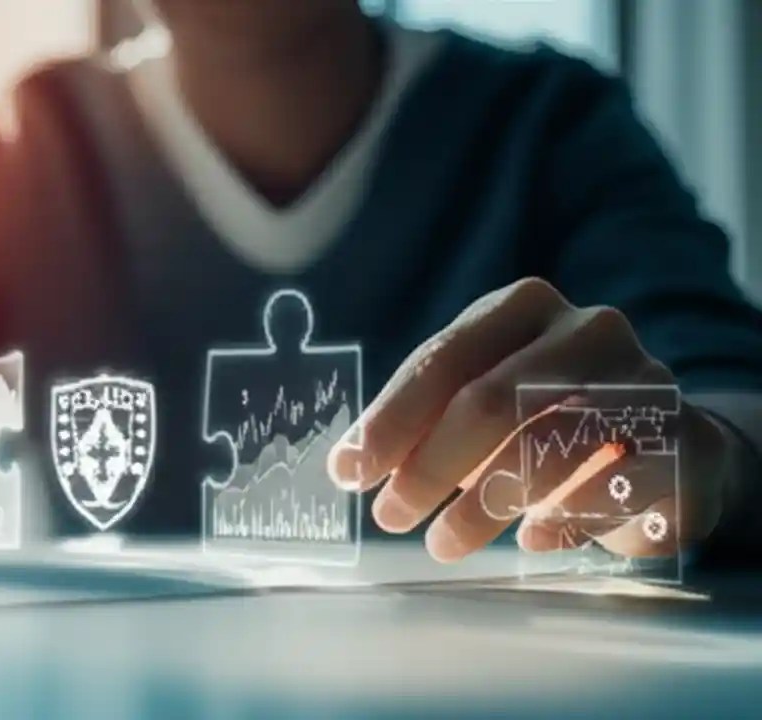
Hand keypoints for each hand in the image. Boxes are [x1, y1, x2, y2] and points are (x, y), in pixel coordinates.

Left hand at [327, 278, 727, 562]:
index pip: (442, 360)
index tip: (349, 472)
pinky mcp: (684, 441)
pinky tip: (530, 538)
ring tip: (443, 543)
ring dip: (481, 506)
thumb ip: (421, 422)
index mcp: (524, 308)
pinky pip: (608, 486)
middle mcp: (588, 330)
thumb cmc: (547, 419)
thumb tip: (346, 463)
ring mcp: (644, 381)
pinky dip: (559, 518)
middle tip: (392, 515)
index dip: (390, 420)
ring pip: (544, 447)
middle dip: (428, 466)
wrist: (667, 442)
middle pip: (488, 401)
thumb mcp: (480, 402)